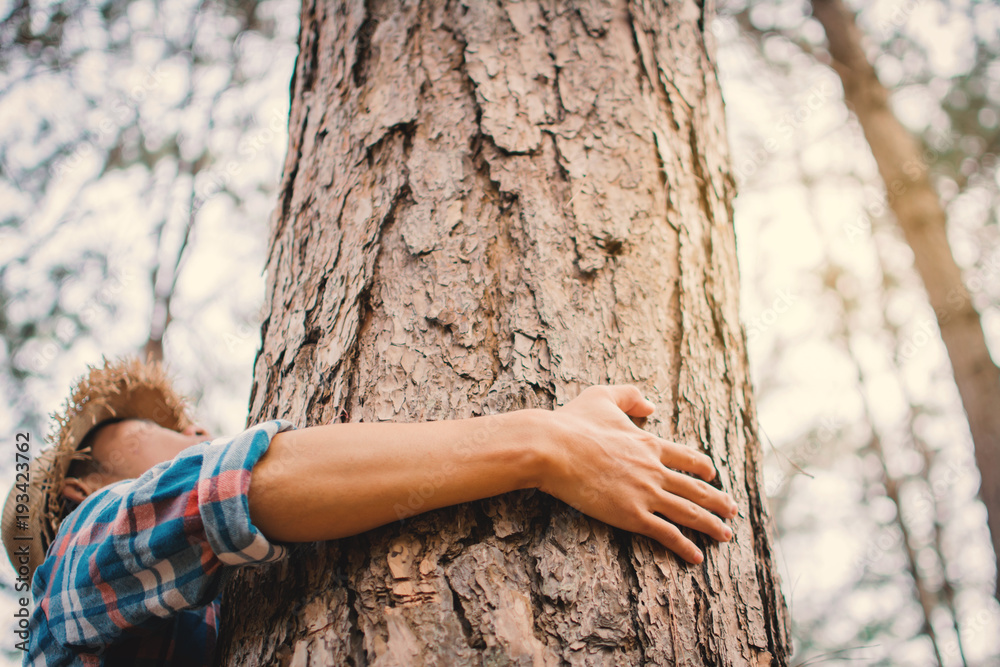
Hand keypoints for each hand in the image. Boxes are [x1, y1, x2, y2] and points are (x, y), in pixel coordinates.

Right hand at [537, 385, 736, 563]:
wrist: (553, 447)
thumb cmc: (571, 421)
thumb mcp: (602, 395)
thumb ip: (630, 395)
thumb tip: (652, 404)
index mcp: (648, 443)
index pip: (686, 457)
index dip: (703, 467)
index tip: (713, 474)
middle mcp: (654, 470)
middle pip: (696, 488)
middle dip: (718, 501)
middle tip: (732, 510)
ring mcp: (645, 494)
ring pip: (689, 512)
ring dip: (711, 525)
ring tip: (726, 535)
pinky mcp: (631, 515)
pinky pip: (666, 533)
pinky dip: (685, 546)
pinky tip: (696, 557)